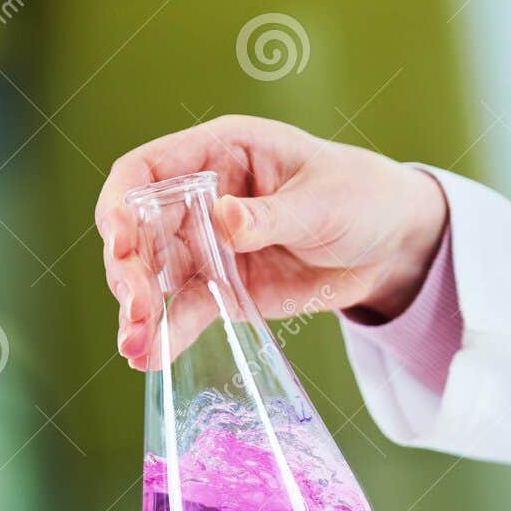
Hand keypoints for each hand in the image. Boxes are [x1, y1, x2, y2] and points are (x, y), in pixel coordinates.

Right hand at [96, 115, 446, 369]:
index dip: (122, 203)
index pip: (147, 171)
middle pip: (141, 230)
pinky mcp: (224, 288)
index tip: (118, 240)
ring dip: (140, 311)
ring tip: (135, 346)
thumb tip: (225, 220)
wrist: (391, 244)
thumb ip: (272, 214)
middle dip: (129, 269)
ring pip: (155, 276)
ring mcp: (209, 246)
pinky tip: (151, 357)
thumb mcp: (323, 200)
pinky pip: (186, 310)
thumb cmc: (360, 196)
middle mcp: (202, 199)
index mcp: (220, 152)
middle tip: (135, 309)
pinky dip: (168, 333)